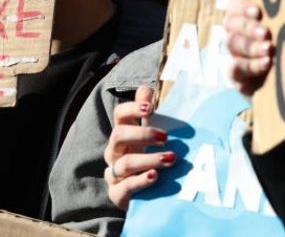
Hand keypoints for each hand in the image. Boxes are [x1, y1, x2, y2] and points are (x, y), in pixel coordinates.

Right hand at [104, 86, 174, 209]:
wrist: (142, 197)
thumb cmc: (145, 160)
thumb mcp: (148, 136)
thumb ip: (146, 114)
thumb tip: (146, 88)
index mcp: (122, 135)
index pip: (120, 116)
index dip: (132, 109)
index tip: (151, 108)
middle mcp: (114, 152)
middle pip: (118, 136)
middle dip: (142, 134)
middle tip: (165, 137)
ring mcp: (114, 173)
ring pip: (125, 163)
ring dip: (149, 159)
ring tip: (171, 159)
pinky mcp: (117, 193)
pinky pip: (124, 187)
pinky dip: (139, 181)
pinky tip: (155, 177)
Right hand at [224, 0, 274, 95]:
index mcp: (248, 20)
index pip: (235, 6)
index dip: (241, 6)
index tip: (257, 11)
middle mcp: (239, 35)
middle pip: (231, 23)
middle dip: (247, 26)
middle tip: (265, 33)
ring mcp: (236, 56)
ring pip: (232, 43)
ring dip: (250, 45)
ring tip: (269, 49)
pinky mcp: (237, 78)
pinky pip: (235, 68)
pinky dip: (250, 65)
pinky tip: (266, 64)